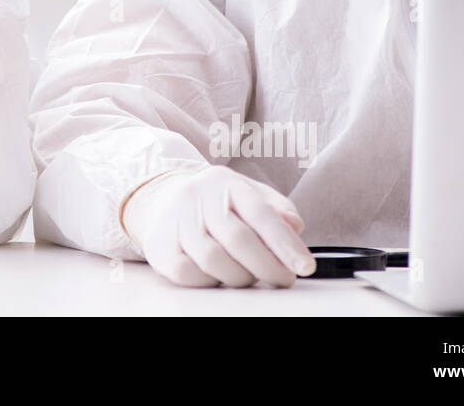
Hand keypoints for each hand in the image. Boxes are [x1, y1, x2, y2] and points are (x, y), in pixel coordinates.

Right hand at [122, 165, 314, 287]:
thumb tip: (294, 227)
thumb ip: (277, 209)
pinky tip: (218, 275)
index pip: (260, 212)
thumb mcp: (249, 195)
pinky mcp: (158, 247)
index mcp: (224, 182)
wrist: (162, 201)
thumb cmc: (216, 204)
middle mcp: (196, 196)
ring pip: (214, 260)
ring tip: (248, 275)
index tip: (305, 267)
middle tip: (283, 279)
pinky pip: (189, 274)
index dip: (285, 243)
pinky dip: (210, 281)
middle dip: (268, 266)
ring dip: (240, 277)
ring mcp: (173, 220)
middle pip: (238, 239)